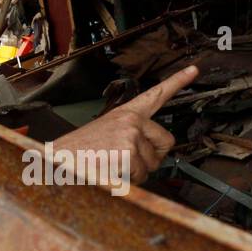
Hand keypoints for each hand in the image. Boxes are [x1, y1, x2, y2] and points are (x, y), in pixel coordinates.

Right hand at [53, 65, 198, 184]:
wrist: (58, 161)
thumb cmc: (79, 152)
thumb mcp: (106, 134)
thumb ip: (130, 135)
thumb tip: (151, 150)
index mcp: (126, 113)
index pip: (156, 95)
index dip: (177, 82)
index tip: (194, 70)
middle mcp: (131, 120)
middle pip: (166, 141)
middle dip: (154, 157)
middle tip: (130, 161)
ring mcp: (131, 135)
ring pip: (154, 163)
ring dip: (138, 172)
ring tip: (113, 166)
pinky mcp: (128, 152)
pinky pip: (142, 175)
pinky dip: (129, 180)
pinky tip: (111, 172)